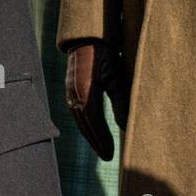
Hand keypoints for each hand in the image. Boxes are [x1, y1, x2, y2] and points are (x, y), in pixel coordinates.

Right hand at [65, 42, 130, 160]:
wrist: (86, 38)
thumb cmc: (104, 55)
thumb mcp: (116, 75)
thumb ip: (120, 100)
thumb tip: (126, 126)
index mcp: (85, 90)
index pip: (93, 121)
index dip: (102, 139)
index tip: (111, 154)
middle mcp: (73, 93)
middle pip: (84, 124)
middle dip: (96, 142)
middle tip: (108, 157)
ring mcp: (69, 91)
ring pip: (79, 120)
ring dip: (90, 135)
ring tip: (102, 149)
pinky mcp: (70, 90)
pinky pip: (77, 113)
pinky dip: (85, 125)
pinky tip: (93, 132)